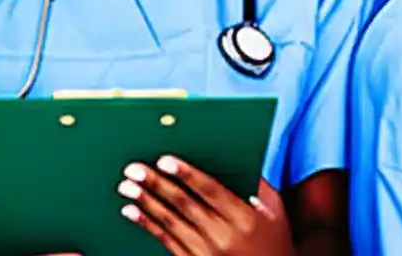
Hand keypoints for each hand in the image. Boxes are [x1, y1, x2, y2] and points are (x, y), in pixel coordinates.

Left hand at [118, 156, 293, 255]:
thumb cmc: (273, 244)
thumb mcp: (275, 214)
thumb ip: (259, 186)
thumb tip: (236, 155)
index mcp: (245, 219)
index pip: (211, 191)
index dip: (187, 174)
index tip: (165, 160)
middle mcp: (224, 236)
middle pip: (185, 205)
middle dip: (157, 184)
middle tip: (134, 168)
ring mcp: (207, 254)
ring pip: (170, 223)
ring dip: (146, 202)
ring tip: (126, 186)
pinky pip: (166, 241)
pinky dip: (147, 225)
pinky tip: (131, 211)